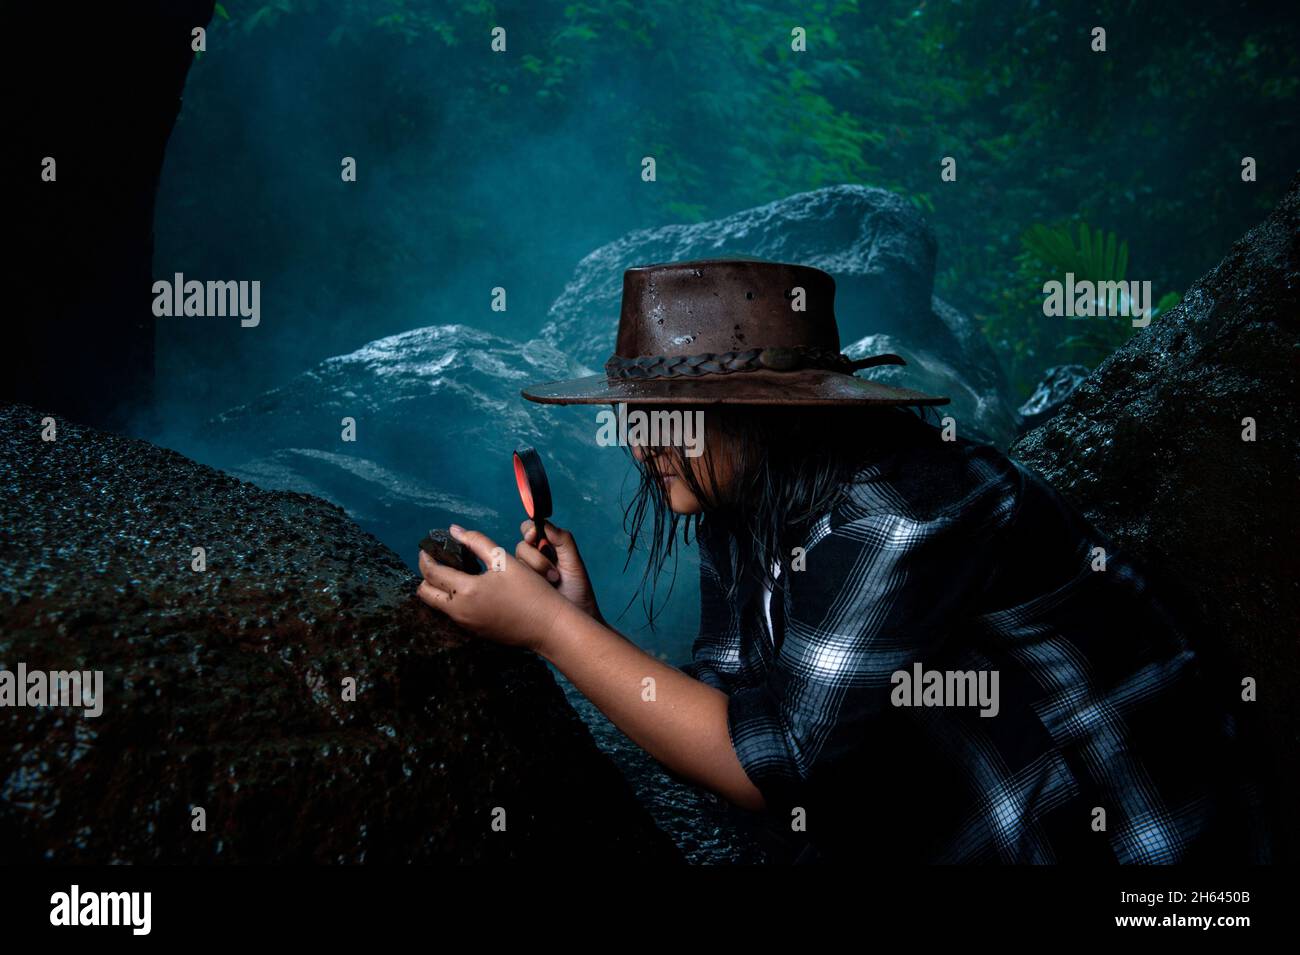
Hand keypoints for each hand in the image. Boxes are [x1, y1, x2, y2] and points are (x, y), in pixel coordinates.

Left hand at [416, 525, 568, 651]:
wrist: (548, 626)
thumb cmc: (530, 590)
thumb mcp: (503, 560)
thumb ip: (476, 542)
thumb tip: (454, 530)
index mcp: (466, 590)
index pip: (431, 573)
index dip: (425, 558)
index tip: (427, 548)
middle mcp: (459, 611)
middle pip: (425, 594)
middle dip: (427, 575)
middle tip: (440, 560)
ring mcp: (466, 624)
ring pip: (438, 605)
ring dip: (440, 588)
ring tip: (456, 572)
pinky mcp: (475, 632)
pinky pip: (453, 614)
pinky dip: (452, 599)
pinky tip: (470, 589)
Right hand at [515, 519, 602, 622]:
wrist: (575, 622)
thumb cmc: (578, 594)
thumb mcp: (574, 563)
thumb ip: (563, 540)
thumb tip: (543, 522)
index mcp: (547, 550)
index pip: (530, 530)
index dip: (529, 530)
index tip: (535, 536)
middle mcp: (532, 561)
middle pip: (522, 546)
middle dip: (537, 558)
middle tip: (554, 574)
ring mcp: (523, 577)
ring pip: (514, 562)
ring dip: (533, 571)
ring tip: (550, 584)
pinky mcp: (514, 590)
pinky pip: (508, 578)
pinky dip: (520, 580)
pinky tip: (535, 589)